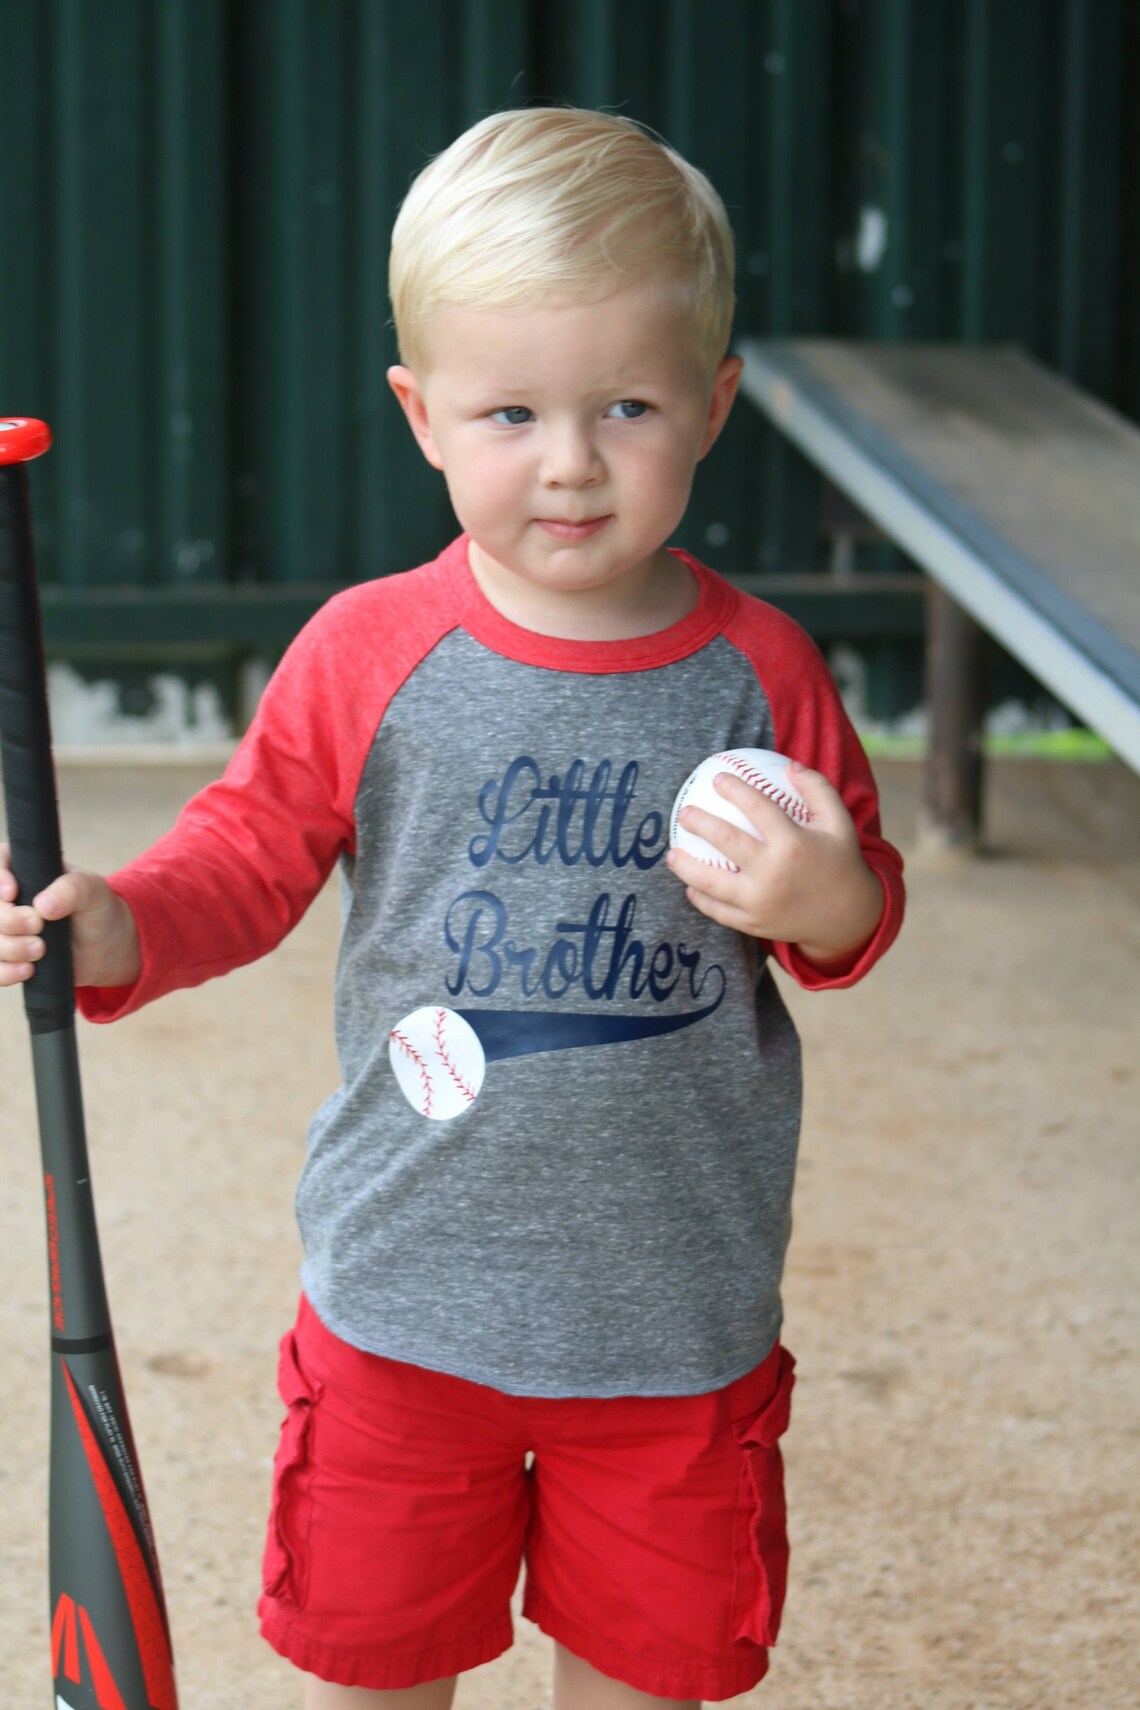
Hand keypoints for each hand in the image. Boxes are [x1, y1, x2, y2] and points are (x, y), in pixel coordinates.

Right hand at [0, 842, 140, 988]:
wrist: (107, 950)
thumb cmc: (98, 911)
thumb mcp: (94, 892)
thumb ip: (73, 889)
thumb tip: (42, 906)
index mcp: (27, 872)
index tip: (12, 894)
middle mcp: (11, 900)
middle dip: (8, 920)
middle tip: (38, 925)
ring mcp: (8, 930)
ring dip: (10, 947)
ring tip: (40, 950)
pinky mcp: (10, 959)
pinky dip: (6, 971)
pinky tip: (28, 970)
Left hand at [665, 763, 883, 967]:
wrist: (847, 918)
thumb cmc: (840, 862)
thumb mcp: (839, 823)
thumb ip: (818, 789)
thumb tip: (788, 765)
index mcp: (794, 844)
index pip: (757, 807)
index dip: (734, 789)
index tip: (717, 778)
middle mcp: (774, 873)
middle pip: (726, 841)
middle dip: (700, 822)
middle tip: (684, 812)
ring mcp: (761, 902)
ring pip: (711, 883)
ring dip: (685, 867)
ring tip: (672, 854)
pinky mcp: (754, 924)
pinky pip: (718, 911)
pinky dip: (701, 899)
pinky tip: (690, 886)